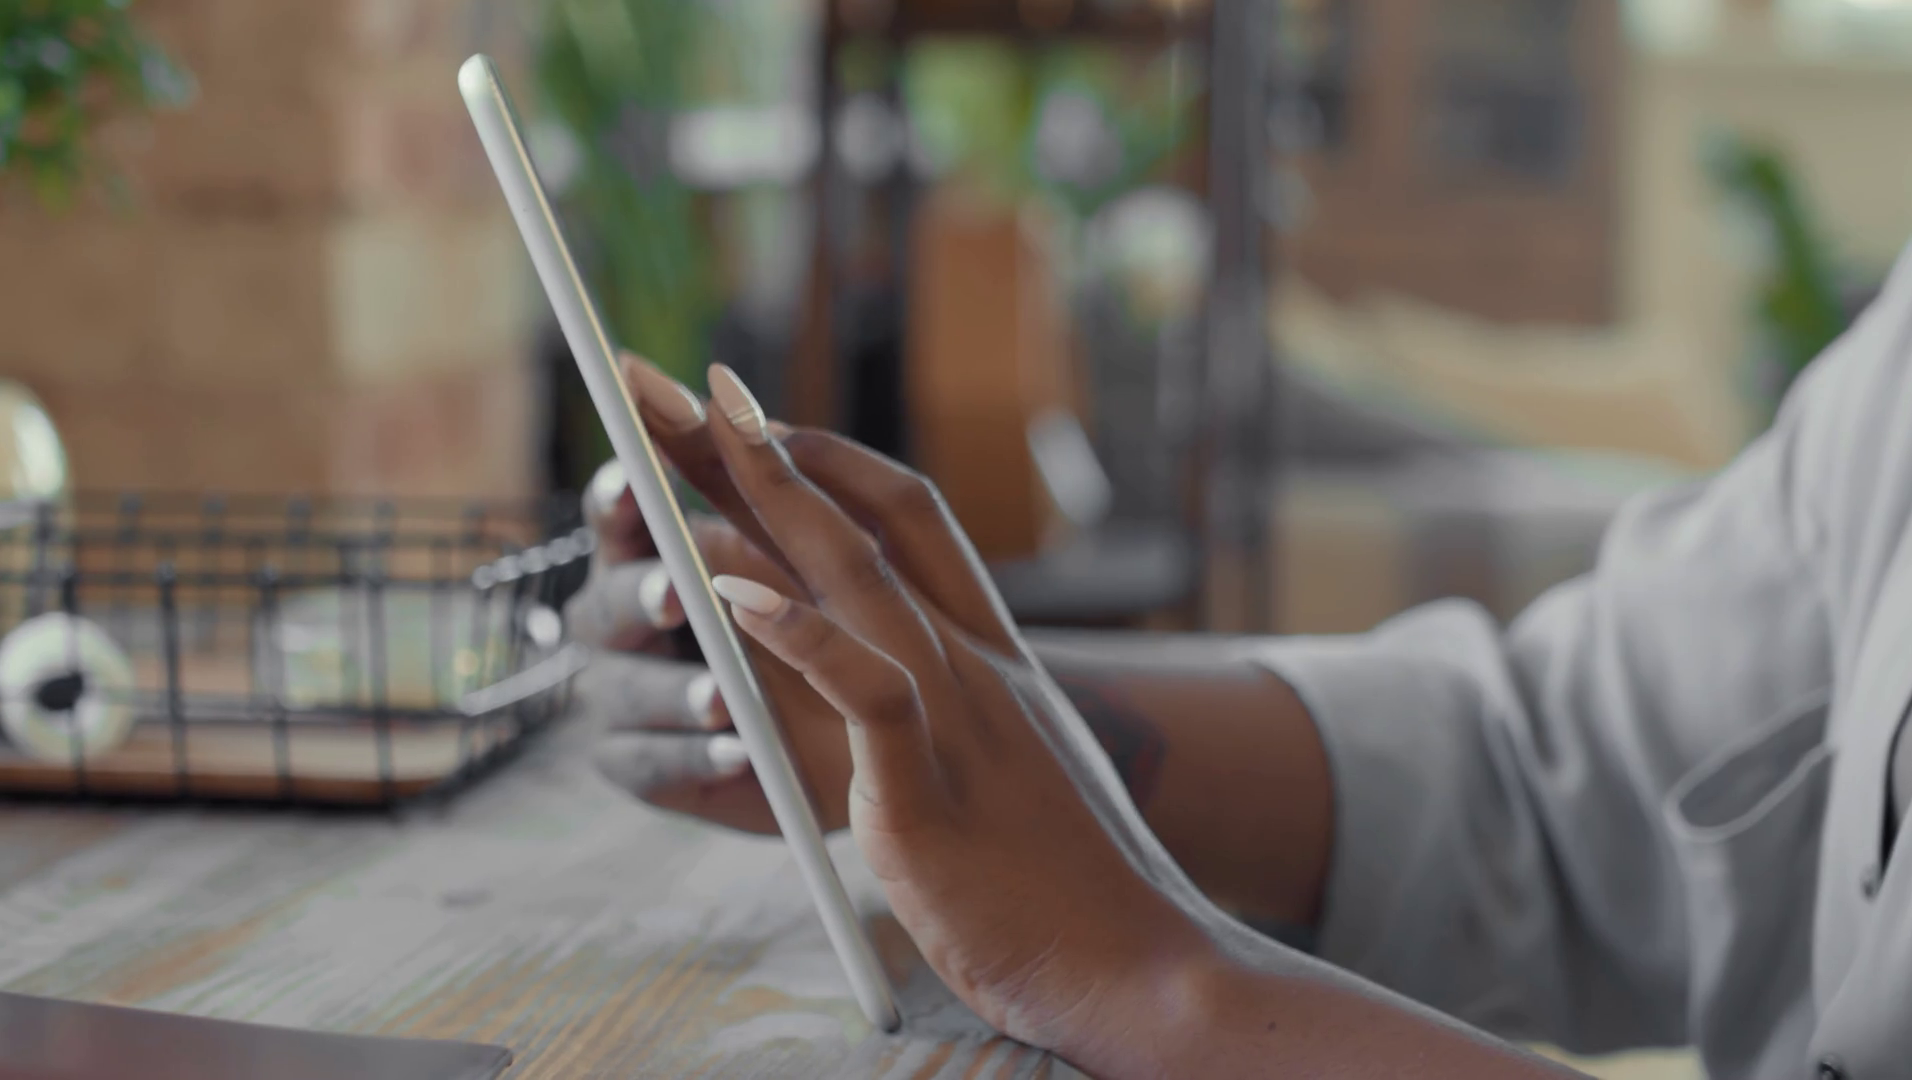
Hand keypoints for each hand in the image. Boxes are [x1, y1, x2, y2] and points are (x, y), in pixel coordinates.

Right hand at [567, 357, 857, 833]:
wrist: (851, 745)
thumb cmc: (825, 632)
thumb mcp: (816, 563)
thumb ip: (786, 500)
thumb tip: (768, 426)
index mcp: (656, 553)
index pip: (621, 516)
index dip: (619, 498)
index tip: (631, 480)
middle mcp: (625, 621)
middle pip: (608, 603)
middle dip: (641, 595)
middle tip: (676, 595)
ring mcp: (625, 699)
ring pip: (625, 692)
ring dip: (672, 690)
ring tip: (722, 695)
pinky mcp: (643, 767)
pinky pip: (650, 767)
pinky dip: (694, 759)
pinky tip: (739, 752)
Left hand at [695, 363, 1207, 1052]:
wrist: (1141, 964)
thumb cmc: (1066, 886)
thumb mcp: (1007, 771)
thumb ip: (950, 715)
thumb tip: (878, 684)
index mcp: (994, 654)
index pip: (911, 515)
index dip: (828, 454)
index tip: (758, 417)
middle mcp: (977, 661)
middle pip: (859, 518)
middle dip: (759, 446)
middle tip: (677, 381)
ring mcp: (960, 714)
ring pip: (856, 574)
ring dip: (763, 496)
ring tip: (681, 435)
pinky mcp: (931, 786)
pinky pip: (863, 686)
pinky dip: (795, 632)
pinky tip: (729, 595)